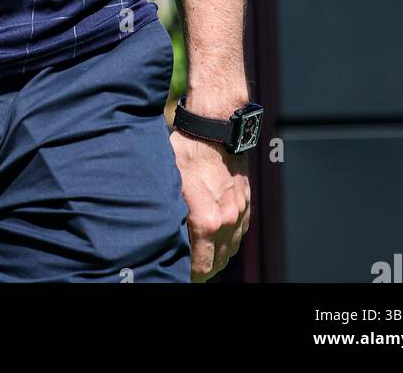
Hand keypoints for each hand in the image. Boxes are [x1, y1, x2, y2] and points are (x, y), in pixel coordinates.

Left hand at [169, 128, 250, 280]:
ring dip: (217, 255)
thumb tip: (156, 236)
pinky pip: (239, 231)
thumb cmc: (187, 152)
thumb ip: (168, 215)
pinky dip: (228, 239)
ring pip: (230, 249)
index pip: (201, 268)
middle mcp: (227, 221)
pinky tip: (215, 236)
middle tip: (187, 268)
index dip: (189, 275)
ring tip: (200, 255)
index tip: (179, 274)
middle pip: (218, 263)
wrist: (215, 128)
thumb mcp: (168, 183)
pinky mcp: (246, 202)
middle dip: (203, 269)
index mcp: (207, 222)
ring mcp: (239, 212)